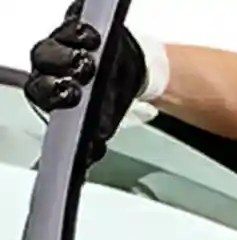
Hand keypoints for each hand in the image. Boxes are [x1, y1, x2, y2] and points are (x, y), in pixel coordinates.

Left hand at [25, 0, 147, 162]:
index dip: (53, 97)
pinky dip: (81, 34)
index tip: (71, 99)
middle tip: (77, 85)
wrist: (132, 72)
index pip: (41, 94)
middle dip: (58, 77)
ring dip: (69, 56)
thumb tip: (92, 152)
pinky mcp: (73, 29)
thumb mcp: (104, 122)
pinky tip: (93, 41)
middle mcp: (48, 68)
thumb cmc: (110, 97)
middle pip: (42, 68)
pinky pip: (70, 28)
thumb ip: (94, 138)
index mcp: (50, 94)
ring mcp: (60, 46)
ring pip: (51, 48)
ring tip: (89, 63)